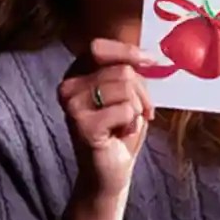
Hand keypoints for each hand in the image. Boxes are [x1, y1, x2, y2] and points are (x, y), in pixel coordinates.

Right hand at [59, 38, 156, 201]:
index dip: (127, 51)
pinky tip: (119, 135)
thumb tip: (151, 54)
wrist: (109, 172)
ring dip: (137, 110)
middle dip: (142, 92)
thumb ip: (129, 72)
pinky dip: (132, 124)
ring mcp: (72, 105)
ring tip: (125, 124)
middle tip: (142, 112)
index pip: (99, 47)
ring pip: (126, 89)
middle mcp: (68, 86)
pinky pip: (126, 110)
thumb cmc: (119, 131)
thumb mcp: (126, 94)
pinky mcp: (82, 124)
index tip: (151, 60)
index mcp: (76, 73)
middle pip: (121, 70)